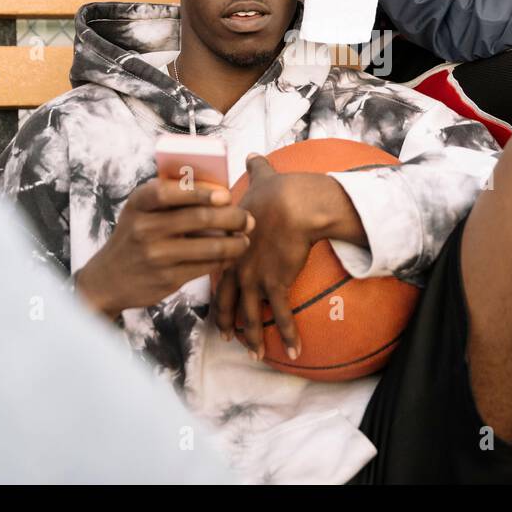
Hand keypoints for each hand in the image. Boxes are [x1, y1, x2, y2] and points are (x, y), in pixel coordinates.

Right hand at [75, 177, 252, 316]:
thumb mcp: (141, 211)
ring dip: (235, 243)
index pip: (169, 191)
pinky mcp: (167, 278)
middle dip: (231, 217)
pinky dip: (224, 260)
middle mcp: (144, 228)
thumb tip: (219, 188)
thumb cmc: (135, 236)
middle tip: (248, 218)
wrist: (108, 279)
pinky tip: (231, 255)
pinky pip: (206, 266)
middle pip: (198, 218)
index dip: (200, 192)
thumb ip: (170, 197)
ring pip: (208, 246)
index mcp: (139, 203)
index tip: (225, 194)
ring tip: (245, 239)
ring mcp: (155, 255)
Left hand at [213, 154, 326, 361]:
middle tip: (227, 339)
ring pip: (250, 316)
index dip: (216, 292)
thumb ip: (255, 171)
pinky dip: (288, 334)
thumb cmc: (279, 191)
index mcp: (229, 245)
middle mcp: (236, 266)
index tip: (216, 305)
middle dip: (227, 323)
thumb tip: (253, 156)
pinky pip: (282, 316)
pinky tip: (295, 350)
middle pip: (227, 302)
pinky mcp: (276, 284)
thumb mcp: (261, 179)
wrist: (294, 204)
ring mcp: (254, 278)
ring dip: (254, 338)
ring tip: (257, 355)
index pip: (217, 274)